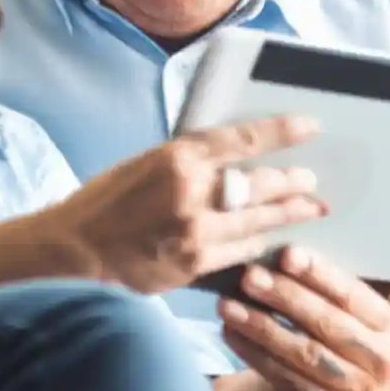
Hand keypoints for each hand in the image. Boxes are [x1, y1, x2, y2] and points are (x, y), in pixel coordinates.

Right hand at [38, 116, 327, 293]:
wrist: (78, 248)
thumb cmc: (109, 201)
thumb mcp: (149, 162)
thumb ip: (191, 160)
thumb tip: (235, 158)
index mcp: (178, 156)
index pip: (244, 138)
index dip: (283, 132)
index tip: (310, 126)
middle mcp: (191, 191)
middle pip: (260, 183)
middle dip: (293, 182)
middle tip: (311, 179)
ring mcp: (195, 230)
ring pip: (259, 220)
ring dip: (288, 214)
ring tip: (310, 208)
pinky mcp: (195, 263)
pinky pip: (242, 251)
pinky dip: (258, 243)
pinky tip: (270, 239)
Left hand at [219, 247, 389, 390]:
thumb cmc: (361, 339)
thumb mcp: (365, 316)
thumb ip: (331, 291)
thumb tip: (282, 255)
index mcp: (387, 324)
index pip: (351, 295)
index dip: (319, 274)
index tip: (287, 253)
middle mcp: (378, 358)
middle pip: (327, 324)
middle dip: (285, 298)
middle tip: (249, 276)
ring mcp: (356, 389)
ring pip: (303, 355)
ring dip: (262, 328)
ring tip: (229, 305)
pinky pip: (286, 380)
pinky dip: (256, 355)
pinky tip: (232, 333)